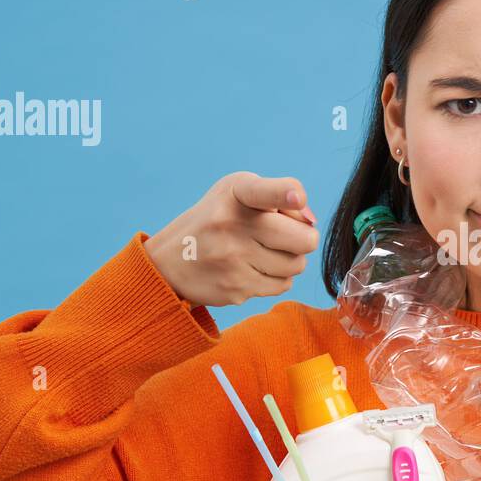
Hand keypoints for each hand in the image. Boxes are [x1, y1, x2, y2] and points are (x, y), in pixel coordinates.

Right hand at [144, 172, 318, 307]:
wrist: (169, 262)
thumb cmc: (217, 219)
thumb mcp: (238, 193)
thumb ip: (280, 198)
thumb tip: (311, 221)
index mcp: (236, 194)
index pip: (266, 191)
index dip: (286, 193)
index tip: (296, 196)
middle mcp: (233, 225)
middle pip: (304, 240)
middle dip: (304, 239)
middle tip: (287, 237)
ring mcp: (233, 260)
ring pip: (297, 265)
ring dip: (290, 260)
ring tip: (264, 252)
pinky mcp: (235, 289)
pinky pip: (283, 285)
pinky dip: (276, 278)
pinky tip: (254, 268)